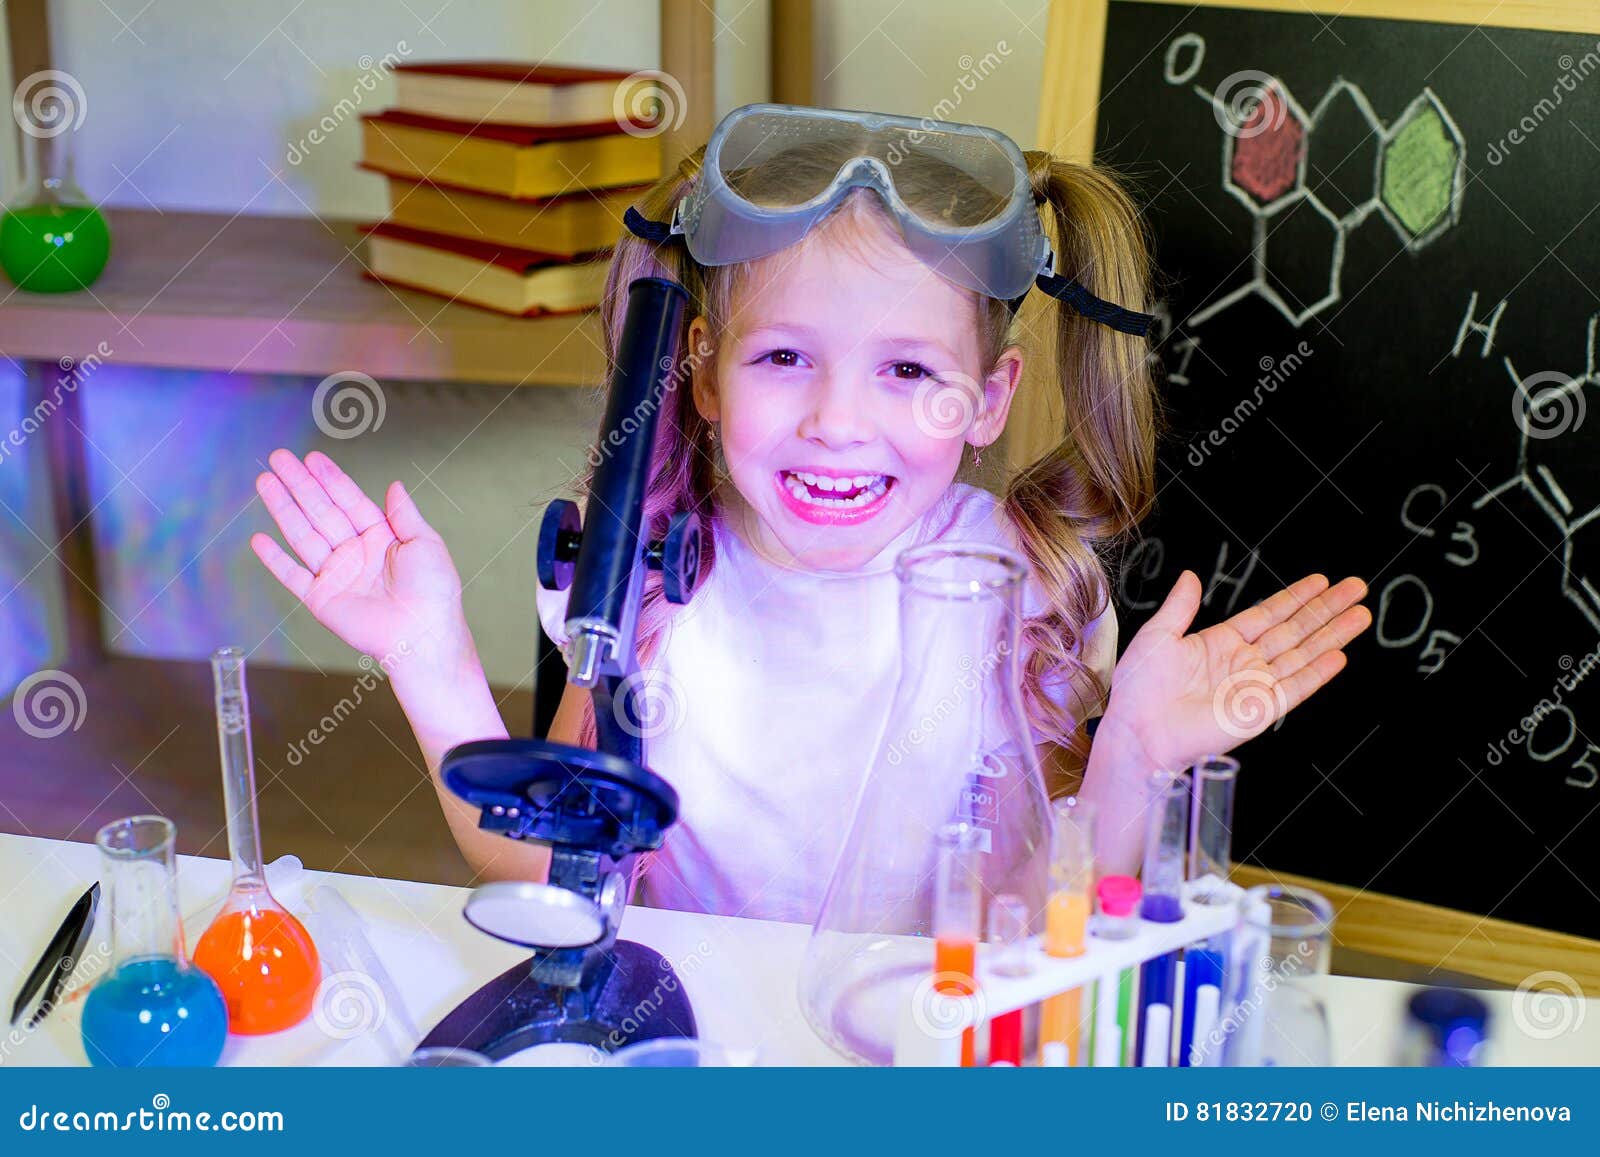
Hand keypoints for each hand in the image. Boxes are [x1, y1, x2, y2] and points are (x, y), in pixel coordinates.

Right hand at [251, 449, 467, 664]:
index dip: (330, 479)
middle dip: (299, 485)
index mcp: (380, 537)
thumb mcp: (425, 543)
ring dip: (283, 509)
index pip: (349, 501)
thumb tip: (394, 484)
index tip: (311, 458)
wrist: (422, 634)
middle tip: (278, 458)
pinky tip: (259, 539)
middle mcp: (355, 553)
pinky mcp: (322, 600)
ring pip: (303, 535)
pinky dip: (275, 560)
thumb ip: (404, 514)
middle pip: (321, 512)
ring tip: (265, 481)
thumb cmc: (434, 592)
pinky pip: (293, 576)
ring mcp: (336, 575)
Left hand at [1103, 570, 1370, 772]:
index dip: (1295, 597)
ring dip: (1333, 635)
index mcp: (1220, 643)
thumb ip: (1180, 606)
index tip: (1322, 581)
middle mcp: (1244, 662)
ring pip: (1303, 654)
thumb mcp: (1158, 636)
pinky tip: (1339, 655)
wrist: (1138, 730)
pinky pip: (1296, 688)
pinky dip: (1318, 672)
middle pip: (1295, 630)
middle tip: (1357, 587)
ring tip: (1362, 614)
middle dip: (1326, 610)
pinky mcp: (1261, 711)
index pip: (1268, 614)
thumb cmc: (1139, 688)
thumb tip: (1191, 576)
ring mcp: (1255, 686)